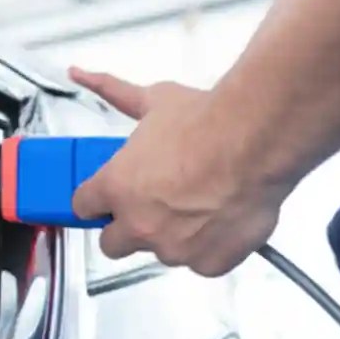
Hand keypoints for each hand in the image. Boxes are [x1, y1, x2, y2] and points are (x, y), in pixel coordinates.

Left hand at [69, 67, 287, 276]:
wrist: (256, 140)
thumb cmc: (208, 123)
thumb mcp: (154, 102)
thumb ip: (115, 94)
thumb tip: (83, 75)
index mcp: (116, 188)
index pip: (84, 207)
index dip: (98, 201)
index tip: (108, 198)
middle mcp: (139, 224)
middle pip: (113, 244)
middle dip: (127, 228)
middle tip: (151, 206)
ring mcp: (173, 248)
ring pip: (161, 252)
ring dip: (172, 235)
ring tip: (198, 204)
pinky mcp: (207, 263)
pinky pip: (200, 262)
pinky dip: (210, 246)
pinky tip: (222, 217)